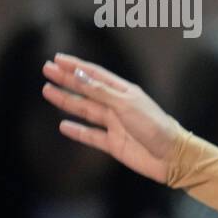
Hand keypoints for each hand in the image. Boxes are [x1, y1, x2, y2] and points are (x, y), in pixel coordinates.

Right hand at [41, 53, 184, 184]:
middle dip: (66, 80)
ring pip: (86, 111)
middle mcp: (118, 106)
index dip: (76, 67)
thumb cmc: (154, 127)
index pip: (95, 75)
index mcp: (124, 92)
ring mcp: (115, 125)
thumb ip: (101, 92)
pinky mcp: (113, 144)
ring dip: (67, 101)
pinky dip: (77, 131)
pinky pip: (91, 135)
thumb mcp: (126, 105)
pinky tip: (63, 125)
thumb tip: (78, 75)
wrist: (172, 158)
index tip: (57, 59)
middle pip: (87, 90)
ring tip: (47, 91)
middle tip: (46, 70)